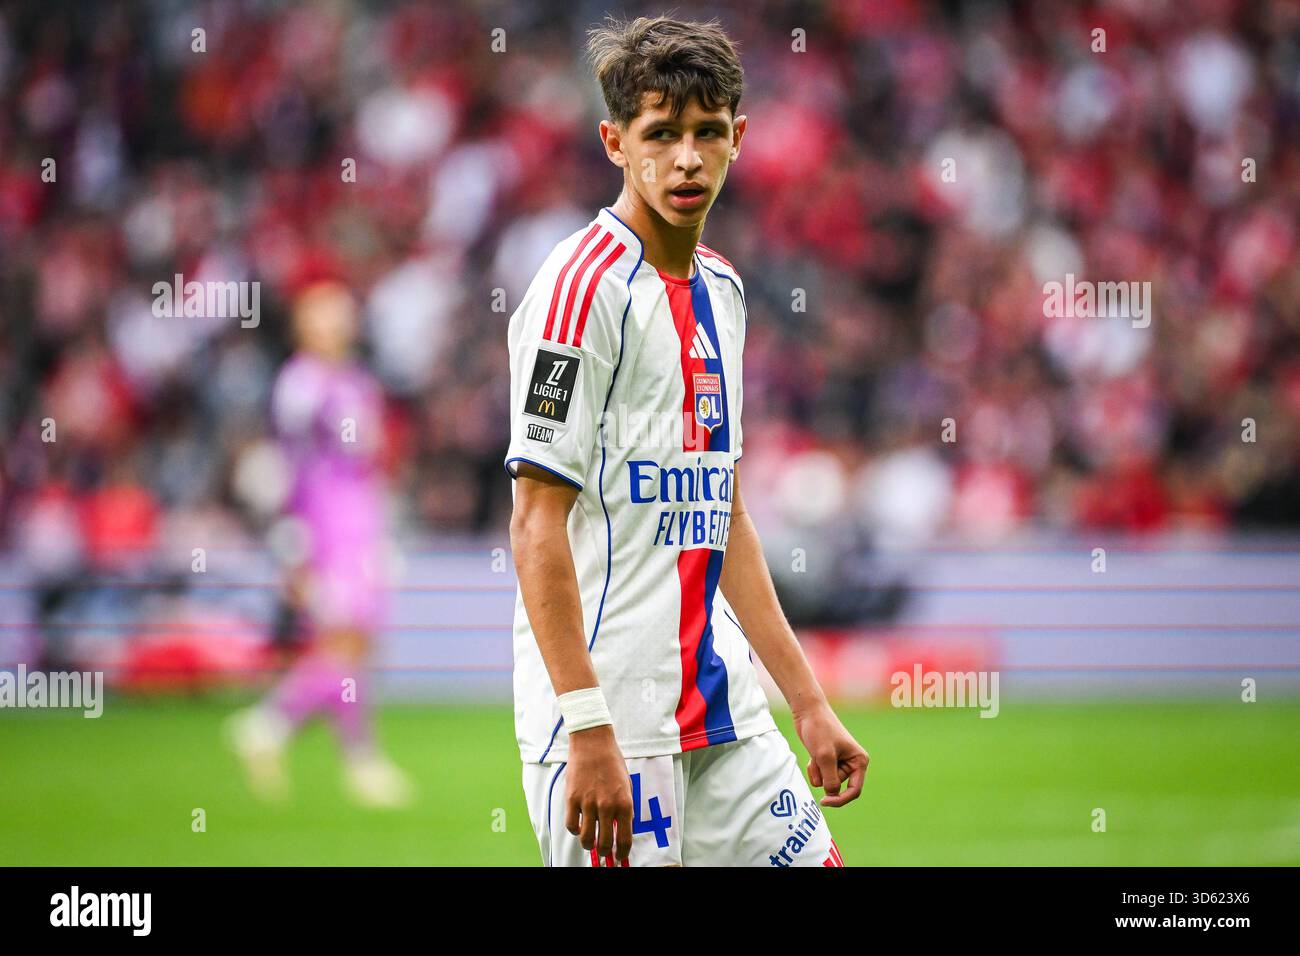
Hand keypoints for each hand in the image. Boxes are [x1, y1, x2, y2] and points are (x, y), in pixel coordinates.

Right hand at [564, 724, 633, 862]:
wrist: (593, 742)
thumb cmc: (612, 762)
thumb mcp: (626, 785)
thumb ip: (625, 808)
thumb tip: (621, 829)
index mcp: (624, 803)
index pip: (625, 839)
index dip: (622, 852)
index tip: (619, 856)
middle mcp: (607, 806)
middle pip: (605, 843)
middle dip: (604, 852)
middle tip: (603, 851)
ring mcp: (588, 803)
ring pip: (586, 838)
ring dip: (588, 844)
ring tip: (589, 842)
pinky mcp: (572, 798)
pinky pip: (571, 825)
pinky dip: (574, 830)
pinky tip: (578, 825)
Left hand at [793, 701, 868, 807]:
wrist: (808, 712)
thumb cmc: (819, 730)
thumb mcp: (825, 757)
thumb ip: (830, 779)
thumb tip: (832, 795)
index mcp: (859, 761)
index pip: (854, 790)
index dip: (840, 799)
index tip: (824, 801)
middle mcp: (852, 763)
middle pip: (838, 786)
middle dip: (824, 777)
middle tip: (817, 760)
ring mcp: (839, 763)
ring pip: (826, 782)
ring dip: (817, 772)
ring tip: (815, 754)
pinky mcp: (827, 761)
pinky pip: (820, 776)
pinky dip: (813, 769)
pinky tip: (812, 754)